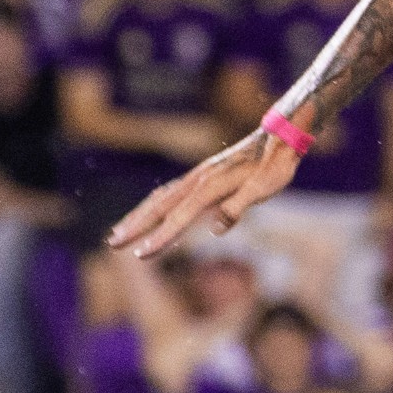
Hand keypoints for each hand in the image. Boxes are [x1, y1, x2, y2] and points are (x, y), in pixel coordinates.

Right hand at [106, 127, 299, 258]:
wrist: (279, 137)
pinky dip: (154, 207)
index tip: (141, 255)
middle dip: (135, 226)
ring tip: (118, 233)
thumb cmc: (274, 165)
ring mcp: (198, 177)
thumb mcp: (264, 188)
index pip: (179, 217)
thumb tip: (215, 229)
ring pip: (160, 199)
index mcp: (210, 186)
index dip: (160, 237)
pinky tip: (147, 215)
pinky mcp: (203, 176)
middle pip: (159, 206)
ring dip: (138, 216)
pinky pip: (171, 194)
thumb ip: (238, 207)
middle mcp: (197, 180)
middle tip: (112, 244)